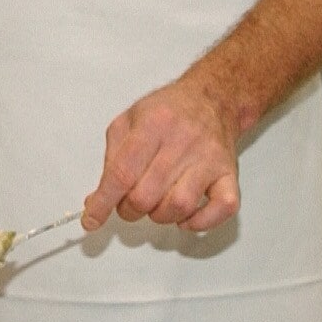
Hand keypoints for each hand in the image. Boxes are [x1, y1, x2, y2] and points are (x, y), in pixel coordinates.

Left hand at [85, 78, 239, 232]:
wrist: (212, 99)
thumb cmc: (169, 112)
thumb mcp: (128, 121)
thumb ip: (111, 159)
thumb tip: (97, 199)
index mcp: (154, 125)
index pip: (122, 173)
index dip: (103, 202)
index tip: (92, 219)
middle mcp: (183, 141)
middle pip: (146, 195)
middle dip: (129, 209)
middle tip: (130, 203)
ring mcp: (209, 159)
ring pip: (179, 206)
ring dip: (160, 216)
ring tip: (157, 203)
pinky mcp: (229, 174)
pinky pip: (222, 208)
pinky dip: (201, 222)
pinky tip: (186, 217)